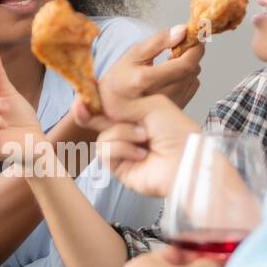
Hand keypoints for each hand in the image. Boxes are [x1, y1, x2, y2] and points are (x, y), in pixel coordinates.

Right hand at [86, 94, 200, 197]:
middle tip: (81, 109)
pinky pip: (105, 152)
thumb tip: (101, 104)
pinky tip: (141, 154)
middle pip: (100, 124)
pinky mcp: (120, 168)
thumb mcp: (152, 105)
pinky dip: (123, 148)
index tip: (85, 98)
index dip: (97, 105)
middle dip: (90, 116)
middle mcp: (130, 135)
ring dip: (123, 133)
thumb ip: (124, 104)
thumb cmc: (177, 133)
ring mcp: (124, 152)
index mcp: (139, 117)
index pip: (111, 110)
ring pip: (103, 137)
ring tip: (144, 137)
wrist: (185, 160)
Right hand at [100, 23, 201, 111]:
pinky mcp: (172, 111)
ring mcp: (167, 107)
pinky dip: (186, 77)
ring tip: (171, 61)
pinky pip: (191, 89)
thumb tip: (183, 30)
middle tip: (181, 46)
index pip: (184, 65)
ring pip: (193, 79)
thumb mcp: (132, 54)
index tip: (195, 37)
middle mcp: (158, 97)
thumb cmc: (119, 79)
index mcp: (145, 81)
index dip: (195, 50)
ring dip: (189, 66)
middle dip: (192, 55)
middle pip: (191, 72)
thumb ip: (158, 41)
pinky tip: (172, 75)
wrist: (110, 107)